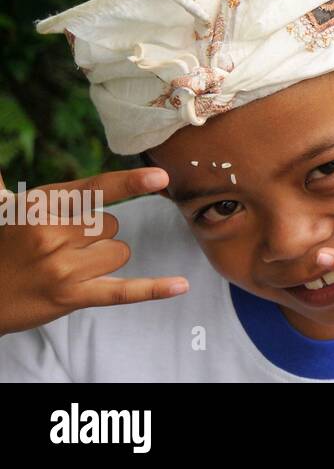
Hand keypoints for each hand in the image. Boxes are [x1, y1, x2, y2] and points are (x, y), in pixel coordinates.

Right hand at [0, 166, 188, 335]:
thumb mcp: (13, 210)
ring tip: (69, 267)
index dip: (129, 182)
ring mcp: (60, 267)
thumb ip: (36, 190)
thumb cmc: (2, 246)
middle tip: (64, 247)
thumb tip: (7, 171)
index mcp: (39, 206)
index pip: (94, 189)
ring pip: (119, 252)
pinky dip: (152, 289)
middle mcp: (50, 233)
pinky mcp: (69, 297)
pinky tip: (181, 285)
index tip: (161, 176)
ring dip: (104, 260)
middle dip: (98, 235)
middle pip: (112, 225)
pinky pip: (122, 290)